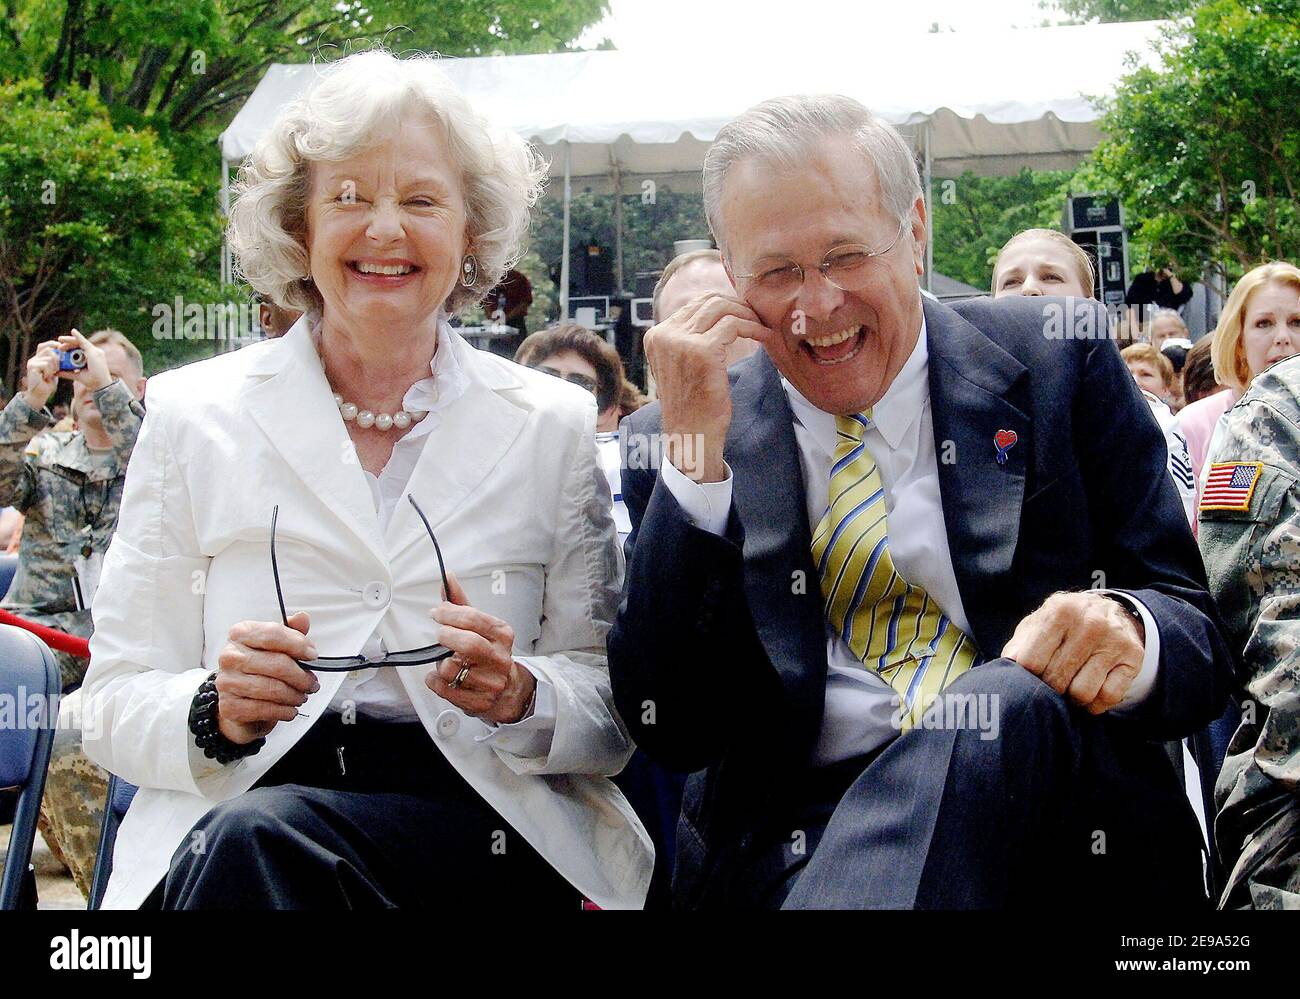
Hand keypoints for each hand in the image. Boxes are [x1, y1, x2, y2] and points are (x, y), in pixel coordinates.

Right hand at [22, 340, 61, 409]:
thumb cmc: (48, 383)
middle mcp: (33, 358)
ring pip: (49, 357)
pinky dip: (50, 370)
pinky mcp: (32, 367)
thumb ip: (56, 362)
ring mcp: (31, 362)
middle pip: (49, 350)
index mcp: (38, 358)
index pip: (44, 345)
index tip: (62, 349)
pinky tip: (47, 376)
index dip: (53, 344)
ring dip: (55, 366)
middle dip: (57, 358)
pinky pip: (46, 364)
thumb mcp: (54, 370)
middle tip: (57, 368)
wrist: (40, 394)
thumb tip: (65, 353)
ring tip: (52, 374)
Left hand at [55, 328, 111, 390]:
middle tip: (58, 344)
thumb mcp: (76, 375)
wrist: (101, 385)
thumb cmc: (92, 381)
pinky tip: (73, 331)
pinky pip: (85, 342)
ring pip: (80, 343)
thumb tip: (55, 372)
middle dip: (68, 343)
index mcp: (91, 357)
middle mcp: (94, 352)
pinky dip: (78, 336)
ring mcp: (95, 351)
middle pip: (78, 345)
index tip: (59, 348)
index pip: (78, 349)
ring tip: (60, 340)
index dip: (68, 347)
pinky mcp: (94, 352)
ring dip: (69, 340)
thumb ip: (66, 372)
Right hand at [215, 611, 319, 743]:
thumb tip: (303, 618)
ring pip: (272, 689)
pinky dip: (283, 711)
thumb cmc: (262, 669)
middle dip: (301, 677)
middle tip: (312, 683)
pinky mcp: (229, 706)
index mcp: (241, 634)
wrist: (242, 700)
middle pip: (277, 664)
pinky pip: (264, 709)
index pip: (273, 634)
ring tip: (302, 696)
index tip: (313, 655)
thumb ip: (291, 631)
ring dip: (294, 695)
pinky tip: (290, 709)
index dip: (298, 645)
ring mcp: (226, 681)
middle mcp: (230, 655)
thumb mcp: (278, 646)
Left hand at [427, 572, 534, 723]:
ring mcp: (491, 682)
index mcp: (502, 634)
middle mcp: (500, 658)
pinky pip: (444, 689)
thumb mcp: (481, 626)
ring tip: (447, 661)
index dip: (449, 613)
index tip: (437, 613)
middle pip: (468, 644)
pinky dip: (435, 681)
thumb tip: (448, 577)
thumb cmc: (489, 653)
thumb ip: (461, 603)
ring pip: (451, 669)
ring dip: (439, 663)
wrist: (508, 691)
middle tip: (440, 635)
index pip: (473, 618)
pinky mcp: (479, 702)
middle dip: (446, 636)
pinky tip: (442, 677)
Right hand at [642, 294, 771, 482]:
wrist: (691, 435)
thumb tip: (718, 312)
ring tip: (761, 327)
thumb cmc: (691, 404)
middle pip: (708, 301)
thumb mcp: (680, 365)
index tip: (744, 314)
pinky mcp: (702, 351)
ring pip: (721, 308)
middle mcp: (664, 335)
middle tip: (757, 318)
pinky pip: (733, 325)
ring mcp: (681, 342)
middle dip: (737, 305)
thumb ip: (688, 339)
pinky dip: (752, 327)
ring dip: (747, 315)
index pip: (694, 304)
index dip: (724, 304)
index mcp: (655, 336)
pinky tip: (763, 336)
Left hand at [1001, 592, 1144, 714]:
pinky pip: (1108, 697)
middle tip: (1051, 684)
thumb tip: (1009, 667)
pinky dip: (1095, 703)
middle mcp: (1090, 623)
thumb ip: (1020, 645)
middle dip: (1050, 688)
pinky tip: (1090, 691)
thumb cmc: (1062, 624)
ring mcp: (1114, 641)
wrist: (1108, 610)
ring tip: (1070, 686)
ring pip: (1082, 692)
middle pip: (1056, 679)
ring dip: (1072, 698)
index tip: (1031, 676)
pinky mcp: (1133, 658)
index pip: (1032, 661)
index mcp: (1060, 611)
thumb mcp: (1038, 624)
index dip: (1027, 676)